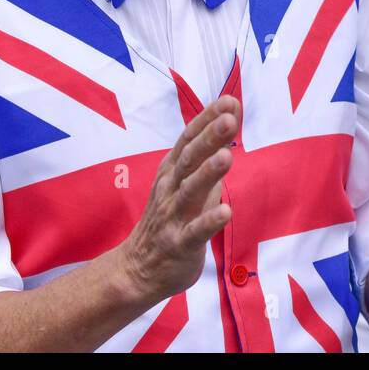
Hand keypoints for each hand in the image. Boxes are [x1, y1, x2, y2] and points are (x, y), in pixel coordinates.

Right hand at [117, 96, 236, 303]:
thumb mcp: (187, 181)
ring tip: (227, 156)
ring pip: (190, 191)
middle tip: (228, 118)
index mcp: (172, 171)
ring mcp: (173, 216)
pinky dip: (210, 221)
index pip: (189, 139)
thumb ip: (209, 153)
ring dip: (208, 173)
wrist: (138, 269)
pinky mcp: (180, 244)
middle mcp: (170, 189)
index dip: (207, 119)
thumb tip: (230, 117)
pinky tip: (227, 211)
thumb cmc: (171, 217)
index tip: (228, 100)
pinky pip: (196, 232)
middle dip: (208, 137)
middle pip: (189, 159)